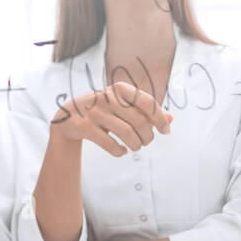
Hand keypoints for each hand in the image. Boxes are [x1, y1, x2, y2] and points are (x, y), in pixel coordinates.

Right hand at [51, 81, 171, 157]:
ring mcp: (94, 112)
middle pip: (139, 121)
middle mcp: (106, 97)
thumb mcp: (123, 105)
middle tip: (146, 142)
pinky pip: (110, 144)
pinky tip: (122, 151)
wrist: (68, 115)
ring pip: (126, 134)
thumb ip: (146, 111)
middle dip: (148, 136)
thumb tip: (171, 119)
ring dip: (136, 145)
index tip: (166, 131)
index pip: (147, 102)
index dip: (160, 118)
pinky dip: (120, 151)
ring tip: (136, 147)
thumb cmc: (103, 110)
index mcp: (119, 89)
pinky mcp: (84, 127)